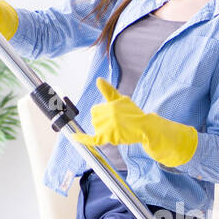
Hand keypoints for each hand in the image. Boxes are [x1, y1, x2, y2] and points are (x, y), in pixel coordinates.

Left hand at [72, 78, 197, 167]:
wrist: (145, 128)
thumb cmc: (134, 114)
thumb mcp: (122, 99)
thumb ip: (109, 91)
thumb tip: (98, 80)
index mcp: (110, 105)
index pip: (96, 110)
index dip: (103, 114)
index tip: (112, 116)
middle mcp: (108, 115)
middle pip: (94, 119)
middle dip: (102, 121)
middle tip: (117, 123)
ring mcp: (108, 126)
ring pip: (96, 128)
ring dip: (103, 130)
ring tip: (117, 129)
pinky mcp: (108, 137)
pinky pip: (91, 139)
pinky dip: (82, 139)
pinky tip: (74, 137)